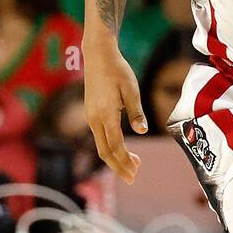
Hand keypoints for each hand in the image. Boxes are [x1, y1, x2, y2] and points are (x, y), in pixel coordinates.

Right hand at [82, 34, 144, 183]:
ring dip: (115, 158)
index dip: (124, 161)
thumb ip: (136, 112)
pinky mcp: (91, 113)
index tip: (135, 173)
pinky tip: (122, 148)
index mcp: (105, 113)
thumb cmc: (117, 70)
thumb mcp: (131, 89)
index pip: (115, 145)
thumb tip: (142, 131)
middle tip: (133, 178)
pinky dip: (110, 147)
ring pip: (100, 145)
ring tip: (133, 164)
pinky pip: (99, 136)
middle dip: (118, 166)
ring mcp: (90, 116)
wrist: (98, 55)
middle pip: (104, 151)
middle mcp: (94, 118)